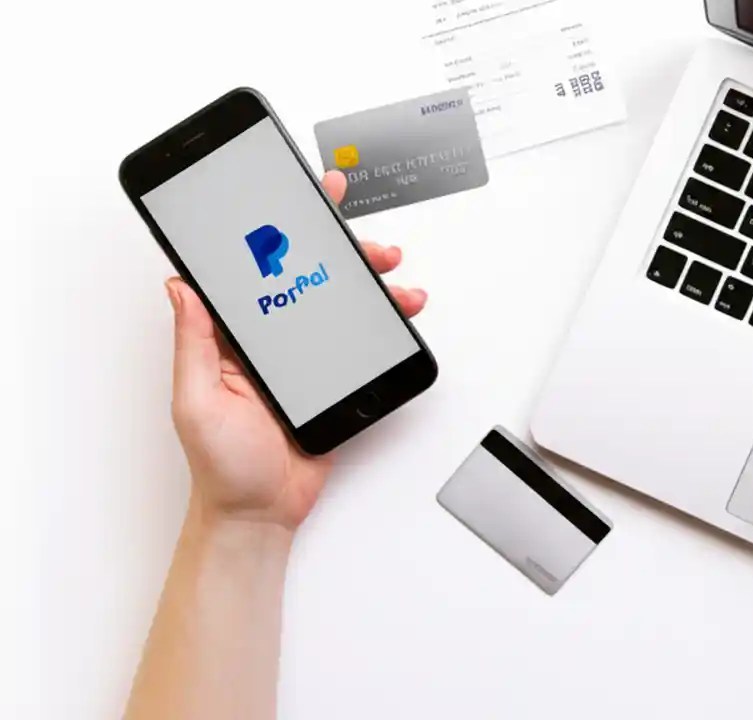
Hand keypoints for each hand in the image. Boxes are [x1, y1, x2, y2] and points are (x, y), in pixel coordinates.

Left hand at [164, 171, 426, 531]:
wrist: (261, 514)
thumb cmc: (221, 466)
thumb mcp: (195, 400)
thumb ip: (194, 343)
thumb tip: (180, 287)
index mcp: (231, 337)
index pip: (254, 271)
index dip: (277, 231)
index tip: (297, 200)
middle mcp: (268, 340)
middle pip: (308, 279)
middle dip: (341, 252)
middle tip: (365, 243)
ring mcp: (303, 360)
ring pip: (341, 306)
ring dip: (371, 288)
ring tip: (395, 284)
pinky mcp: (332, 382)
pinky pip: (360, 344)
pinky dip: (383, 327)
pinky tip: (397, 316)